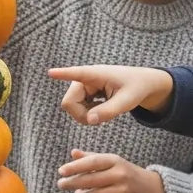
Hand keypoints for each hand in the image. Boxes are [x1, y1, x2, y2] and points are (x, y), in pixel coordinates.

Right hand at [48, 66, 174, 124]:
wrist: (141, 84)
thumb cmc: (136, 88)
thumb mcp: (127, 102)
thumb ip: (109, 111)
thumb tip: (89, 121)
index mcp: (95, 74)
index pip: (77, 73)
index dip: (62, 74)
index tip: (50, 72)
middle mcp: (84, 79)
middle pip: (69, 103)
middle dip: (82, 115)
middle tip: (100, 120)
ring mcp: (82, 87)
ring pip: (72, 108)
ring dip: (86, 116)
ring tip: (105, 113)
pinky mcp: (83, 93)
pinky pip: (77, 110)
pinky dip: (88, 115)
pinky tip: (101, 109)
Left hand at [57, 149, 163, 192]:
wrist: (153, 190)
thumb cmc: (126, 173)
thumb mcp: (113, 162)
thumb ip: (92, 158)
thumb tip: (73, 153)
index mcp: (116, 161)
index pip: (91, 162)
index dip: (74, 167)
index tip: (61, 171)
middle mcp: (120, 175)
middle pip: (89, 180)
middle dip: (71, 183)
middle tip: (61, 184)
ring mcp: (122, 192)